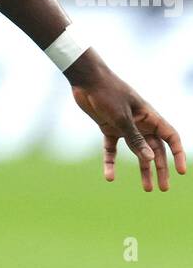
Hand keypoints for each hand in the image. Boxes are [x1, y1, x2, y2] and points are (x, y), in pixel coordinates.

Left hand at [68, 60, 185, 190]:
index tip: (181, 172)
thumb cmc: (107, 93)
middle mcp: (140, 122)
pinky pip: (112, 149)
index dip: (178, 154)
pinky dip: (111, 162)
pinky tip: (109, 177)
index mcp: (149, 117)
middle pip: (155, 149)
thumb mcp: (121, 118)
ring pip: (137, 151)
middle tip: (162, 188)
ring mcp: (124, 125)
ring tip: (147, 188)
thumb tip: (150, 159)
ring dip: (142, 169)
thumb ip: (135, 139)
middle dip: (160, 169)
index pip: (170, 137)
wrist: (86, 79)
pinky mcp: (108, 127)